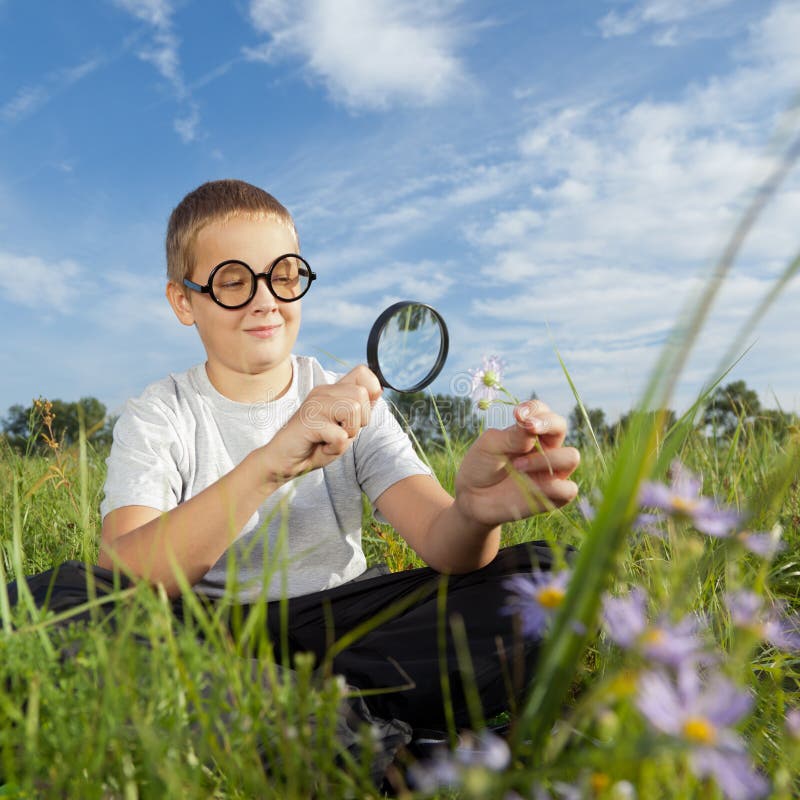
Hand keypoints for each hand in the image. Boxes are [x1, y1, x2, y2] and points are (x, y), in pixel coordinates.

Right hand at [260, 365, 381, 482]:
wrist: (282, 462)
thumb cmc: (314, 445)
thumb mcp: (343, 427)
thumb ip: (358, 410)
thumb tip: (378, 390)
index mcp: (332, 391)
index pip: (363, 372)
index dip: (371, 392)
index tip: (359, 414)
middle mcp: (323, 392)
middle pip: (362, 394)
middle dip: (360, 421)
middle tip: (341, 432)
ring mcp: (314, 404)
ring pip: (353, 410)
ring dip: (347, 434)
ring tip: (331, 439)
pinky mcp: (308, 421)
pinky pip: (340, 436)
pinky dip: (334, 449)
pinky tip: (320, 448)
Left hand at [454, 400, 579, 526]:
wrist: (471, 498)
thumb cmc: (481, 466)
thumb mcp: (491, 445)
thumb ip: (514, 435)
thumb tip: (532, 426)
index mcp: (530, 433)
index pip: (543, 412)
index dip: (536, 409)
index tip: (518, 414)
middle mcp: (545, 449)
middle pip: (561, 427)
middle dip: (547, 424)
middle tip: (529, 427)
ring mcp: (551, 473)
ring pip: (570, 457)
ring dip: (544, 459)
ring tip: (517, 466)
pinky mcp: (553, 497)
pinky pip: (568, 489)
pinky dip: (551, 486)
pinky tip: (529, 487)